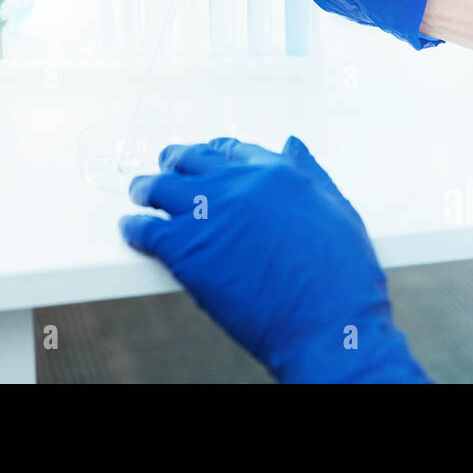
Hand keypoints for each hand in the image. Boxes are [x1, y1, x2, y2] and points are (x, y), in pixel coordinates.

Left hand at [120, 136, 427, 383]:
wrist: (327, 326)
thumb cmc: (341, 279)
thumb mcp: (337, 210)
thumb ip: (310, 174)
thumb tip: (293, 146)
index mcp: (277, 173)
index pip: (232, 149)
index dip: (213, 152)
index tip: (204, 157)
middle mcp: (238, 184)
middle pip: (191, 160)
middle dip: (175, 162)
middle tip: (165, 168)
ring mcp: (208, 214)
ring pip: (160, 187)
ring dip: (147, 188)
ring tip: (140, 192)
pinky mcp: (185, 249)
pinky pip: (146, 229)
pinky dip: (134, 228)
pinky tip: (131, 230)